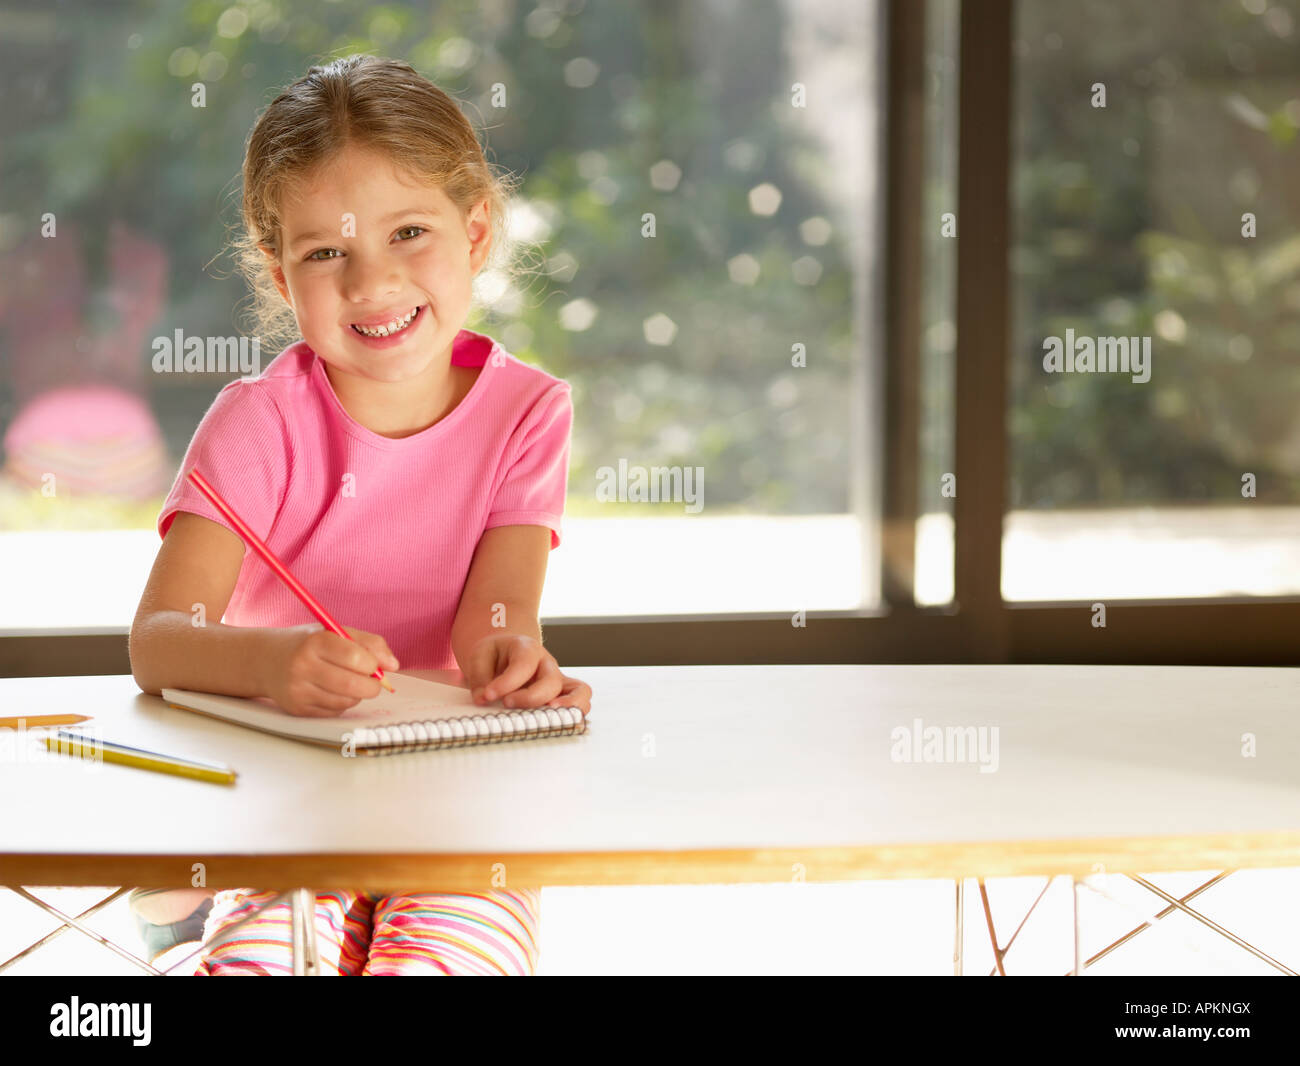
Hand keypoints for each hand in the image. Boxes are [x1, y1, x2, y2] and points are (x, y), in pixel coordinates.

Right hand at [263, 623, 399, 716]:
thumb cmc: (307, 644)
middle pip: (352, 684)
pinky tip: (333, 691)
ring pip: (346, 701)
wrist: (266, 660)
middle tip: (375, 681)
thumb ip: (369, 643)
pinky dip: (343, 703)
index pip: (355, 657)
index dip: (372, 663)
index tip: (374, 664)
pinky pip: (334, 711)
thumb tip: (394, 665)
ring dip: (357, 695)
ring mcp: (298, 690)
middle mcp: (303, 666)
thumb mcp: (335, 632)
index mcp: (314, 641)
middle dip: (372, 686)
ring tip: (349, 682)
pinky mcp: (297, 708)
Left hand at [461, 634, 591, 715]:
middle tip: (507, 704)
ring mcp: (559, 680)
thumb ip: (479, 676)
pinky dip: (575, 714)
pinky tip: (559, 725)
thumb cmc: (495, 655)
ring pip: (580, 691)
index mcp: (527, 648)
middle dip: (529, 697)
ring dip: (567, 707)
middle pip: (551, 681)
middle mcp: (548, 664)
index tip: (487, 695)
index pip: (523, 664)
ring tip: (546, 719)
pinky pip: (581, 702)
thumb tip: (483, 699)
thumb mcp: (480, 656)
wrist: (506, 654)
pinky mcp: (563, 695)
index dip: (506, 683)